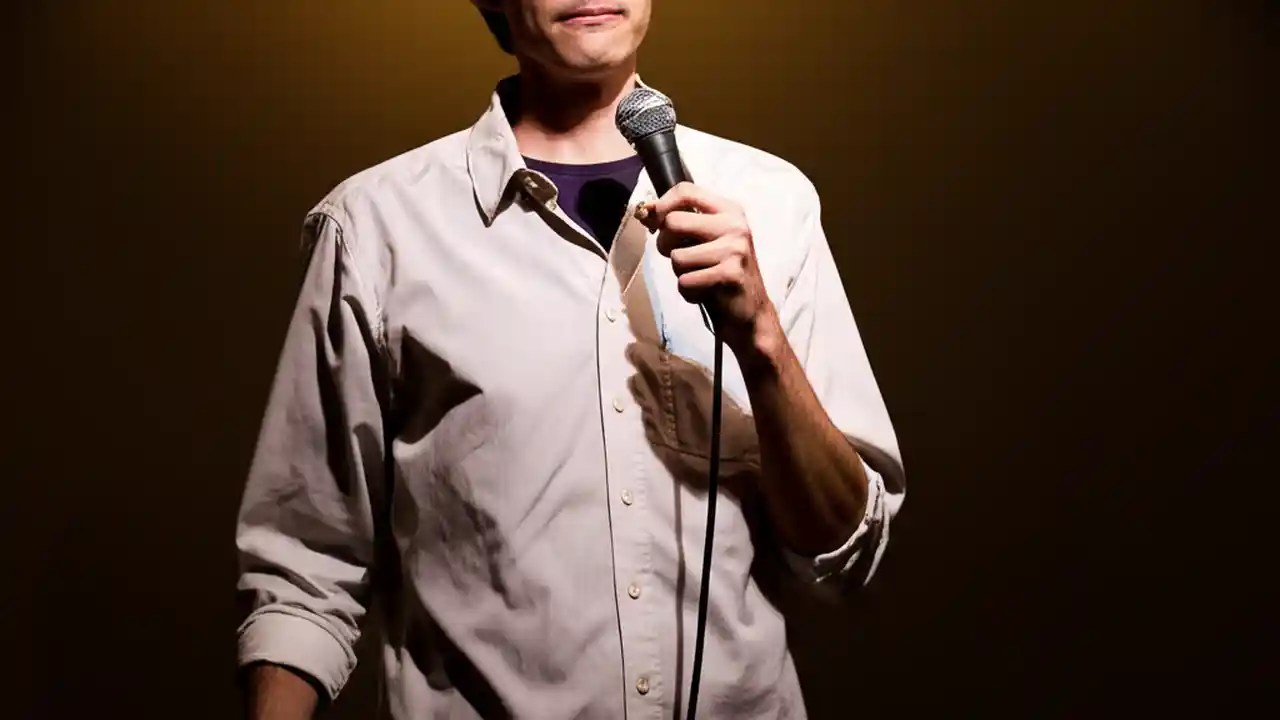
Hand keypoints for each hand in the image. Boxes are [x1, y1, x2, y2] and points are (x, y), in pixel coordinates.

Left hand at [638, 182, 780, 357]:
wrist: (750, 314)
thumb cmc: (721, 275)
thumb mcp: (706, 241)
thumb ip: (681, 224)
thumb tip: (645, 211)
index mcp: (729, 210)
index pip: (685, 190)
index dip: (661, 205)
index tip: (655, 223)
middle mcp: (734, 225)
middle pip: (673, 222)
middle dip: (665, 245)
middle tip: (681, 259)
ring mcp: (734, 249)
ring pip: (676, 256)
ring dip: (680, 273)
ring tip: (700, 278)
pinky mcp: (730, 274)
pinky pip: (685, 281)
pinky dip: (688, 293)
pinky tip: (706, 293)